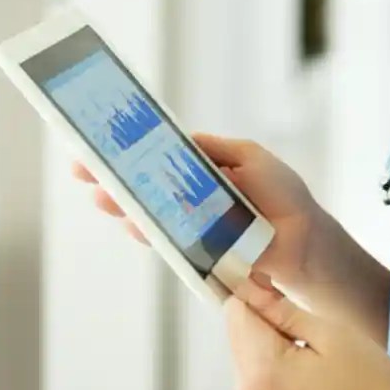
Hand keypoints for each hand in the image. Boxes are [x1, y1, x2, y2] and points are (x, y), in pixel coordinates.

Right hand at [72, 133, 328, 288]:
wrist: (306, 239)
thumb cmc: (285, 195)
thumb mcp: (250, 157)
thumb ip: (214, 149)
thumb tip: (180, 138)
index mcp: (208, 171)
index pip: (163, 158)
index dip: (134, 150)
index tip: (103, 140)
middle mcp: (197, 197)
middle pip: (149, 186)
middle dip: (116, 178)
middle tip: (84, 168)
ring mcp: (196, 224)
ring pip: (152, 213)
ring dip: (124, 204)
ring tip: (100, 195)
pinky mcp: (200, 251)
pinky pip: (168, 240)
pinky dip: (149, 231)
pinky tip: (132, 222)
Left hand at [226, 274, 389, 389]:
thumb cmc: (366, 380)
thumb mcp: (330, 333)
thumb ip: (283, 310)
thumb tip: (250, 284)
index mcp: (261, 367)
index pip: (235, 309)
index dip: (255, 289)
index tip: (279, 285)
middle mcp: (246, 384)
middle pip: (237, 324)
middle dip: (263, 310)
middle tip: (303, 316)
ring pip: (245, 338)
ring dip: (270, 328)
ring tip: (308, 336)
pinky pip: (255, 356)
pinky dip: (273, 344)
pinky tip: (303, 350)